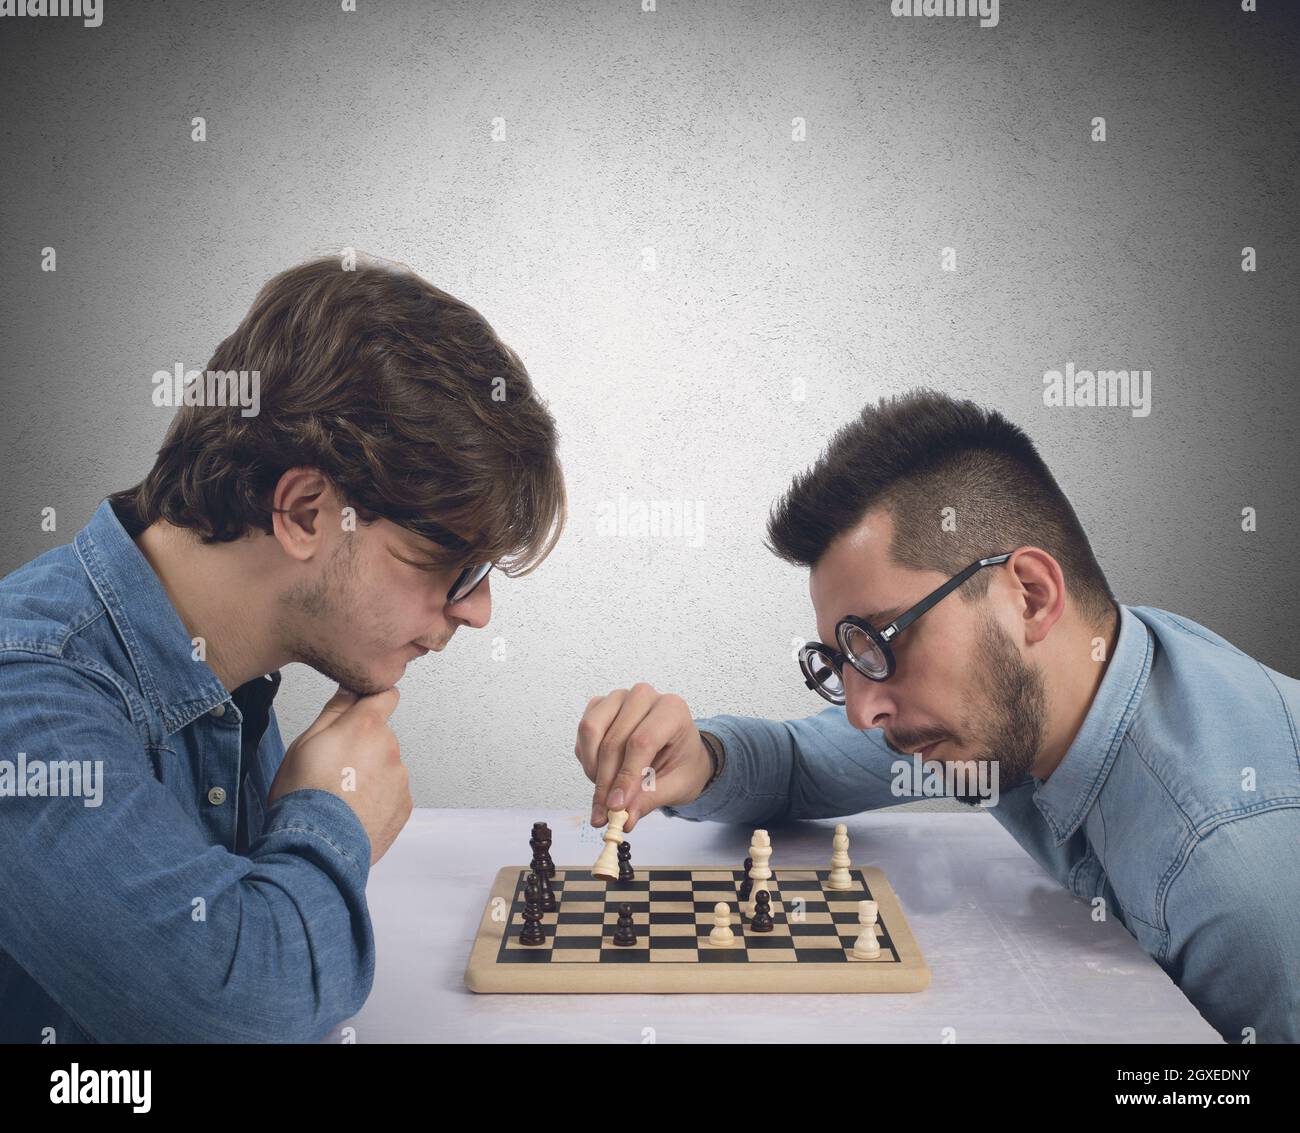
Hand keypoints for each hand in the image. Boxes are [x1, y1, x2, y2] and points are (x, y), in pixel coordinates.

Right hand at [269, 685, 412, 865]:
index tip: (362, 709)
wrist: (317, 848)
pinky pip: (392, 794)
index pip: (385, 696)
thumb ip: (334, 711)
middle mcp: (390, 748)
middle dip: (363, 746)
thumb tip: (350, 690)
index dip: (373, 701)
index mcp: (366, 727)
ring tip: (341, 796)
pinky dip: (377, 800)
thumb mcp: (304, 743)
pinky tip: (353, 812)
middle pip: (381, 737)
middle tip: (334, 768)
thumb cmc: (304, 795)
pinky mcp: (404, 806)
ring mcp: (400, 779)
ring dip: (370, 775)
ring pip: (386, 766)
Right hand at [575, 683, 714, 832]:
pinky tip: (601, 773)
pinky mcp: (601, 705)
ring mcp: (620, 697)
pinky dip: (587, 758)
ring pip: (592, 730)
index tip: (617, 806)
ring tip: (604, 792)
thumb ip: (651, 799)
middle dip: (606, 781)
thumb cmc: (682, 762)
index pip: (642, 741)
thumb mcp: (678, 785)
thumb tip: (625, 818)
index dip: (626, 776)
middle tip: (605, 811)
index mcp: (672, 709)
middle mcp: (645, 696)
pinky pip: (584, 731)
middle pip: (614, 740)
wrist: (678, 748)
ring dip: (593, 768)